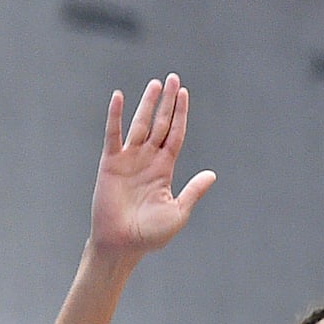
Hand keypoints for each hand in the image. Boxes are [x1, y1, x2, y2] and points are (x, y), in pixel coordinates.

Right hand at [89, 74, 214, 259]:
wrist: (123, 245)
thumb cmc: (150, 234)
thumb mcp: (178, 212)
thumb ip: (193, 191)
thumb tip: (212, 174)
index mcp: (165, 169)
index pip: (176, 134)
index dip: (181, 114)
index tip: (185, 93)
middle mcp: (148, 160)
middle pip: (160, 124)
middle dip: (167, 102)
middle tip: (173, 78)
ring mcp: (129, 160)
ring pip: (140, 125)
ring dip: (147, 104)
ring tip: (156, 83)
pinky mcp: (110, 163)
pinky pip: (113, 135)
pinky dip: (115, 116)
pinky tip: (119, 97)